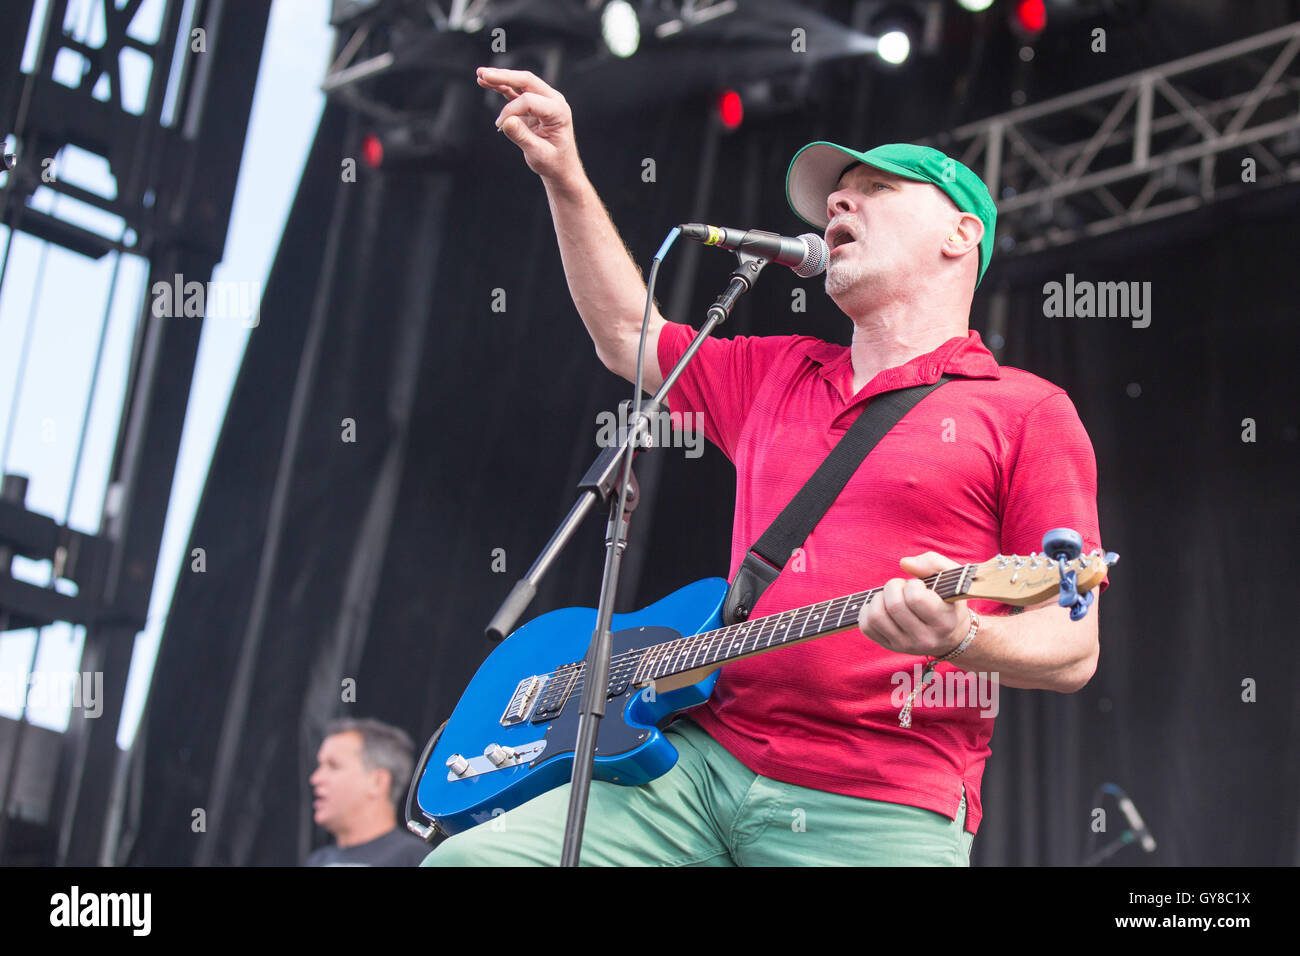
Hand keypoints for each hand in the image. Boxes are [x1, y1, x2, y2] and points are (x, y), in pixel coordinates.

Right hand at [476, 66, 580, 185]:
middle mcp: (553, 101)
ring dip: (500, 78)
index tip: (500, 126)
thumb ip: (522, 137)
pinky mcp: (534, 104)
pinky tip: (486, 81)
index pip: (529, 101)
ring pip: (520, 83)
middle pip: (526, 81)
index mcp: (558, 111)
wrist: (561, 167)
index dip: (511, 110)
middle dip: (504, 77)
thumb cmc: (553, 162)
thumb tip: (506, 122)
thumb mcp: (538, 154)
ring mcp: (544, 100)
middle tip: (483, 74)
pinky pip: (516, 91)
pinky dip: (502, 86)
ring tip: (480, 74)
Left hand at [858, 552, 968, 656]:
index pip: (916, 598)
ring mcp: (905, 646)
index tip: (919, 585)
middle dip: (893, 586)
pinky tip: (882, 606)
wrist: (951, 635)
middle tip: (902, 587)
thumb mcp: (953, 577)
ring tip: (891, 596)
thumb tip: (904, 563)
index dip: (913, 585)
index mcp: (944, 622)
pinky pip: (866, 626)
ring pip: (876, 617)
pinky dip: (868, 610)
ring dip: (879, 598)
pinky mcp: (889, 647)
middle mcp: (925, 639)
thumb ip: (933, 562)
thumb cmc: (948, 599)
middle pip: (894, 606)